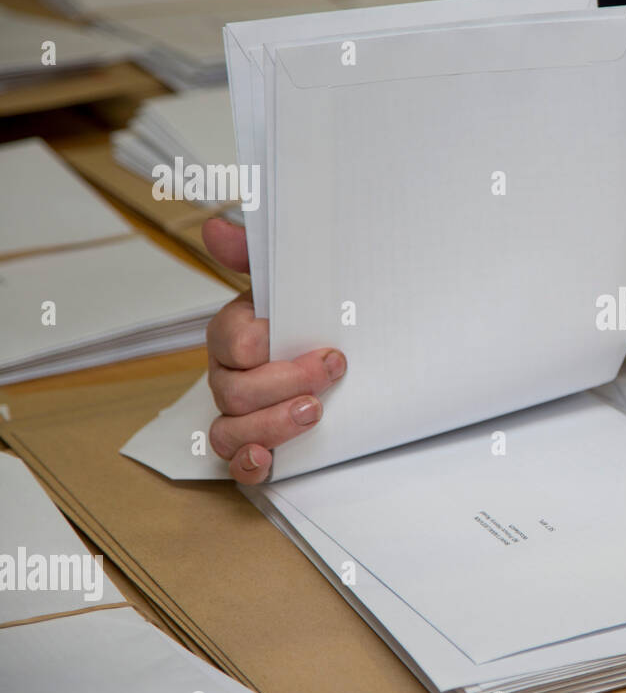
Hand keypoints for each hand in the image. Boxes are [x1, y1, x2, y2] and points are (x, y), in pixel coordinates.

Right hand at [201, 218, 345, 483]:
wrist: (342, 346)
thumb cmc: (309, 316)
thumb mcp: (291, 282)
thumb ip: (255, 254)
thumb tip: (216, 228)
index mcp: (234, 335)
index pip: (231, 343)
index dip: (264, 344)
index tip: (320, 343)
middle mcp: (229, 377)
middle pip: (235, 391)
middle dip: (285, 383)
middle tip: (332, 370)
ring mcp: (240, 415)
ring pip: (231, 430)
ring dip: (273, 424)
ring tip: (316, 411)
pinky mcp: (257, 445)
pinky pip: (236, 464)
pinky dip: (249, 463)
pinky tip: (268, 457)